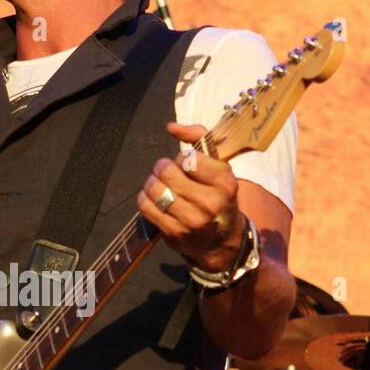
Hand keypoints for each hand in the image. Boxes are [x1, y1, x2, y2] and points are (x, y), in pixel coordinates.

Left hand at [136, 121, 245, 270]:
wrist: (223, 242)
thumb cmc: (220, 198)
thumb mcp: (220, 167)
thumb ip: (200, 139)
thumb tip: (171, 126)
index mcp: (224, 183)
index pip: (188, 158)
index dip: (183, 158)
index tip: (187, 165)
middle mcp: (209, 203)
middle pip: (167, 172)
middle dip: (163, 167)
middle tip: (166, 171)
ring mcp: (190, 221)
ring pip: (154, 189)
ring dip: (152, 182)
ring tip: (159, 184)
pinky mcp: (174, 233)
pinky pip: (146, 207)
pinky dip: (145, 198)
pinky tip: (154, 198)